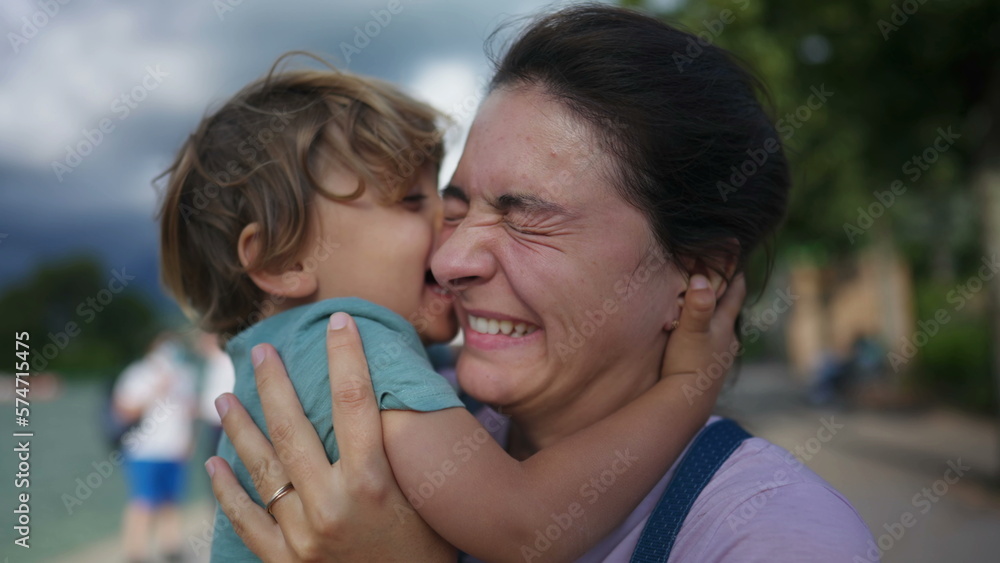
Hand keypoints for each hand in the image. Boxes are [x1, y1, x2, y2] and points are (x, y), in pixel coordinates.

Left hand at [206, 312, 454, 561]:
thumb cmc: (428, 553)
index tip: (338, 321)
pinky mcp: (286, 562)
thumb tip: (390, 404)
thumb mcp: (428, 501)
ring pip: (263, 469)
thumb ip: (404, 457)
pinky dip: (228, 492)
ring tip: (223, 396)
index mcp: (374, 483)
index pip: (356, 401)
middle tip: (259, 351)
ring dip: (239, 429)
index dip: (346, 355)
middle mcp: (333, 504)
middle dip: (274, 385)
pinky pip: (248, 521)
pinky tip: (213, 464)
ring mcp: (304, 536)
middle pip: (295, 429)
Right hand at [660, 273, 745, 401]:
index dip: (735, 273)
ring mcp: (719, 356)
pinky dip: (704, 333)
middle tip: (713, 276)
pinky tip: (695, 337)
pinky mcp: (708, 369)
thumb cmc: (689, 364)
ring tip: (701, 304)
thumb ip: (698, 305)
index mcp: (724, 325)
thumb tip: (701, 279)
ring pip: (718, 328)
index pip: (735, 293)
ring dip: (712, 315)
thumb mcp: (691, 330)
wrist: (687, 403)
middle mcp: (727, 340)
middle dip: (722, 292)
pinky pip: (709, 343)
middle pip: (728, 310)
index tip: (734, 257)